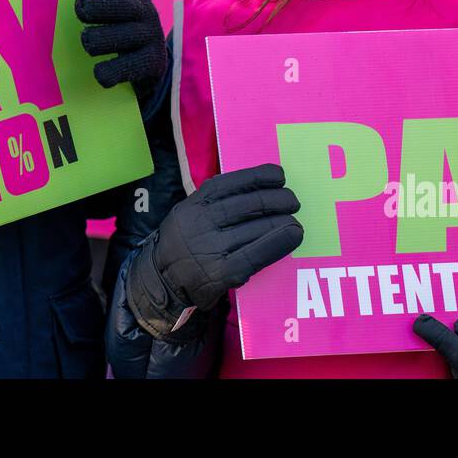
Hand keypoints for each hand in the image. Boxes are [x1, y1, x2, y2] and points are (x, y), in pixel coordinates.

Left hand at [74, 0, 165, 99]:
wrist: (151, 63)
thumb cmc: (122, 27)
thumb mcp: (115, 2)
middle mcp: (145, 12)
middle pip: (120, 6)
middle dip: (94, 8)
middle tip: (81, 11)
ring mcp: (150, 38)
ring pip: (116, 38)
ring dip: (95, 41)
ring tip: (89, 42)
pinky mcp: (152, 63)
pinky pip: (121, 69)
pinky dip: (106, 72)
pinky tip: (99, 71)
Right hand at [132, 164, 302, 317]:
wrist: (162, 281)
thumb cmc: (185, 243)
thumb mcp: (190, 213)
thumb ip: (215, 201)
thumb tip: (259, 187)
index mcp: (194, 204)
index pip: (231, 184)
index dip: (258, 177)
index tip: (279, 176)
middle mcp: (200, 223)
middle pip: (248, 205)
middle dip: (277, 200)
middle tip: (293, 202)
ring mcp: (211, 249)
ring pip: (256, 228)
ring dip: (283, 222)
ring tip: (295, 221)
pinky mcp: (222, 273)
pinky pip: (257, 255)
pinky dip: (279, 243)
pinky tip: (293, 236)